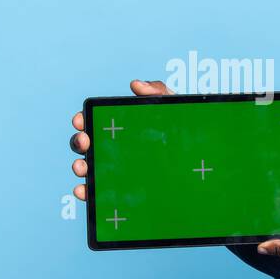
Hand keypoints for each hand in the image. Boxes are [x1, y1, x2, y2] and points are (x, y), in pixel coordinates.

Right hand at [69, 79, 172, 200]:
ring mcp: (114, 171)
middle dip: (79, 141)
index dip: (83, 119)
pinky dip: (85, 192)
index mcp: (121, 128)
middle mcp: (113, 149)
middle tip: (85, 141)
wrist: (201, 167)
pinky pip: (97, 193)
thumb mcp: (175, 111)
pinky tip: (83, 190)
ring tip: (81, 167)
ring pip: (87, 169)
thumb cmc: (184, 136)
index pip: (95, 122)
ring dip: (79, 167)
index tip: (80, 120)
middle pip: (86, 145)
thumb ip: (158, 93)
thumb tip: (135, 84)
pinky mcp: (120, 192)